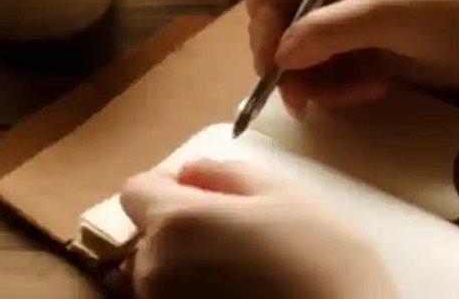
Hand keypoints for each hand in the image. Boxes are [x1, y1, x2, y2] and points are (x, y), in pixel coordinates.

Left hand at [120, 158, 394, 298]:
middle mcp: (155, 270)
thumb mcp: (286, 197)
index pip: (136, 190)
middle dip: (182, 228)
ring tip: (246, 271)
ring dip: (190, 266)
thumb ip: (227, 176)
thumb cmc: (322, 260)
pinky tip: (244, 295)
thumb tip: (192, 172)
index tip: (206, 193)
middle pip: (150, 236)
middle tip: (239, 235)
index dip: (168, 185)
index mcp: (176, 222)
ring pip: (162, 274)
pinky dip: (199, 294)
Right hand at [245, 0, 458, 114]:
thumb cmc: (453, 5)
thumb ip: (328, 31)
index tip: (272, 55)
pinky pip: (328, 73)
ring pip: (301, 55)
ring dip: (315, 81)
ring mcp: (349, 17)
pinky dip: (340, 89)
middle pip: (279, 19)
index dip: (262, 14)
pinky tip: (374, 91)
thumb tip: (278, 56)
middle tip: (297, 95)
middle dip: (286, 59)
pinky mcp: (364, 50)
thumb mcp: (387, 13)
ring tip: (352, 96)